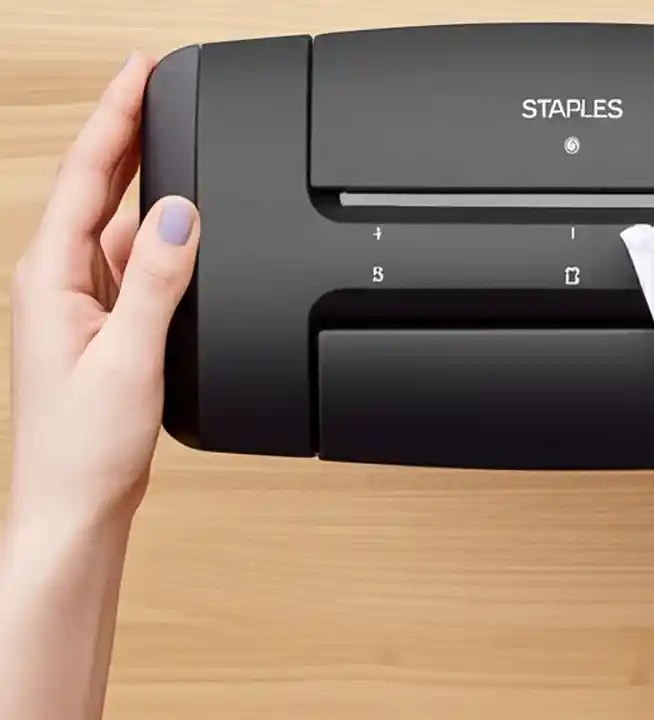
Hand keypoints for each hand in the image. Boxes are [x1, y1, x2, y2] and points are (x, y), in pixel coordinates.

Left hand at [9, 52, 199, 531]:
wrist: (75, 504)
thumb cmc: (82, 446)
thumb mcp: (128, 355)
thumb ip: (159, 279)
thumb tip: (184, 212)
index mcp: (50, 277)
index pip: (88, 177)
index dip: (115, 117)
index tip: (138, 72)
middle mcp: (60, 280)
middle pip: (100, 186)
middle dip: (129, 131)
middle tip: (158, 84)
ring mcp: (82, 301)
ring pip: (121, 222)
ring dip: (147, 182)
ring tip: (176, 138)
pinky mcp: (106, 322)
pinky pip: (137, 260)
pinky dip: (163, 236)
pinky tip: (185, 226)